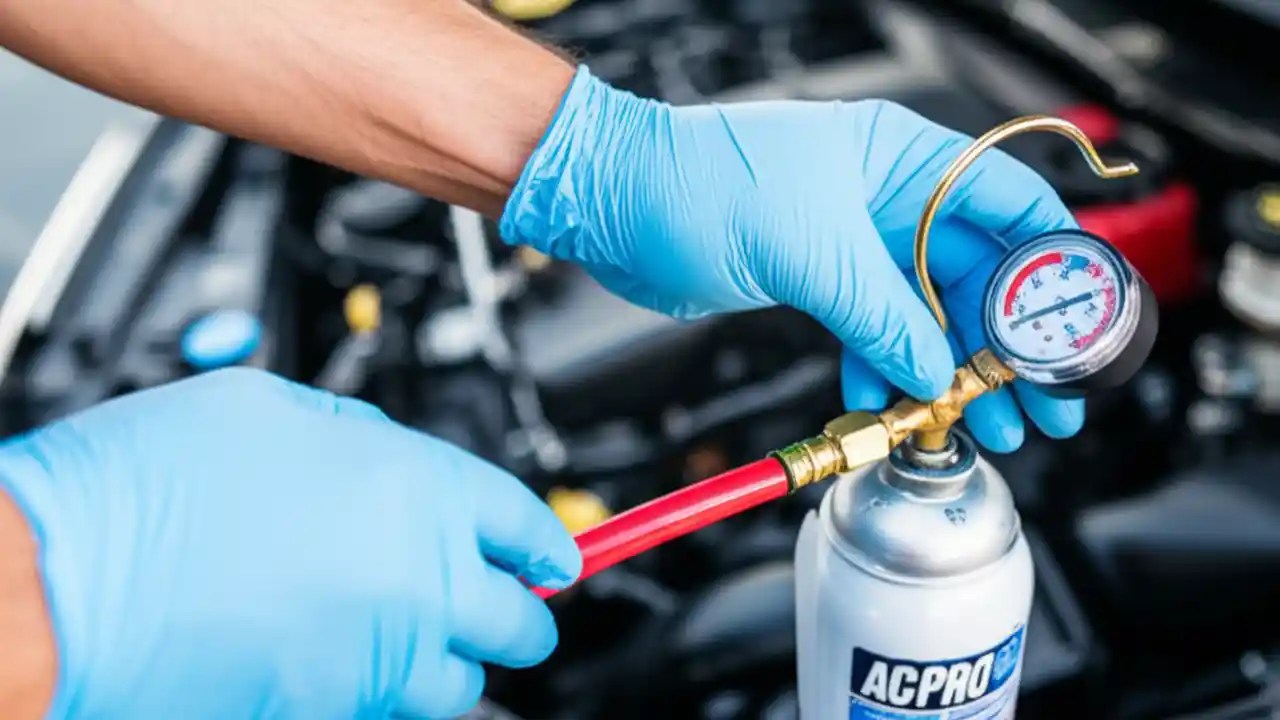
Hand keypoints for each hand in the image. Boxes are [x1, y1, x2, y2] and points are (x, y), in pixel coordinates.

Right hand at [0, 369, 578, 718]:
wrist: (64, 582)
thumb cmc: (152, 482)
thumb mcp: (273, 409)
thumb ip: (361, 439)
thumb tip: (399, 462)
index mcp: (414, 486)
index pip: (523, 524)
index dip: (546, 543)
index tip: (556, 559)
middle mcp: (417, 576)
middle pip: (517, 621)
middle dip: (512, 612)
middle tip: (494, 602)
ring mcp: (379, 656)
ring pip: (460, 681)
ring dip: (447, 658)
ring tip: (401, 630)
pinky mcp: (335, 712)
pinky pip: (393, 711)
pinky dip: (387, 690)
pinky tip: (342, 655)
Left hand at [501, 67, 1084, 451]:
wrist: (611, 200)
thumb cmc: (698, 184)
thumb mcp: (812, 252)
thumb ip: (886, 317)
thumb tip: (939, 374)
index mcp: (903, 160)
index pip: (1009, 206)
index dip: (1048, 269)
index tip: (1077, 331)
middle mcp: (887, 198)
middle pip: (975, 274)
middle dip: (1006, 346)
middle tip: (1040, 408)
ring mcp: (852, 242)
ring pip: (925, 313)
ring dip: (949, 372)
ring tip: (979, 428)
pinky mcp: (815, 280)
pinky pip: (871, 332)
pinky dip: (883, 370)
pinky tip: (888, 407)